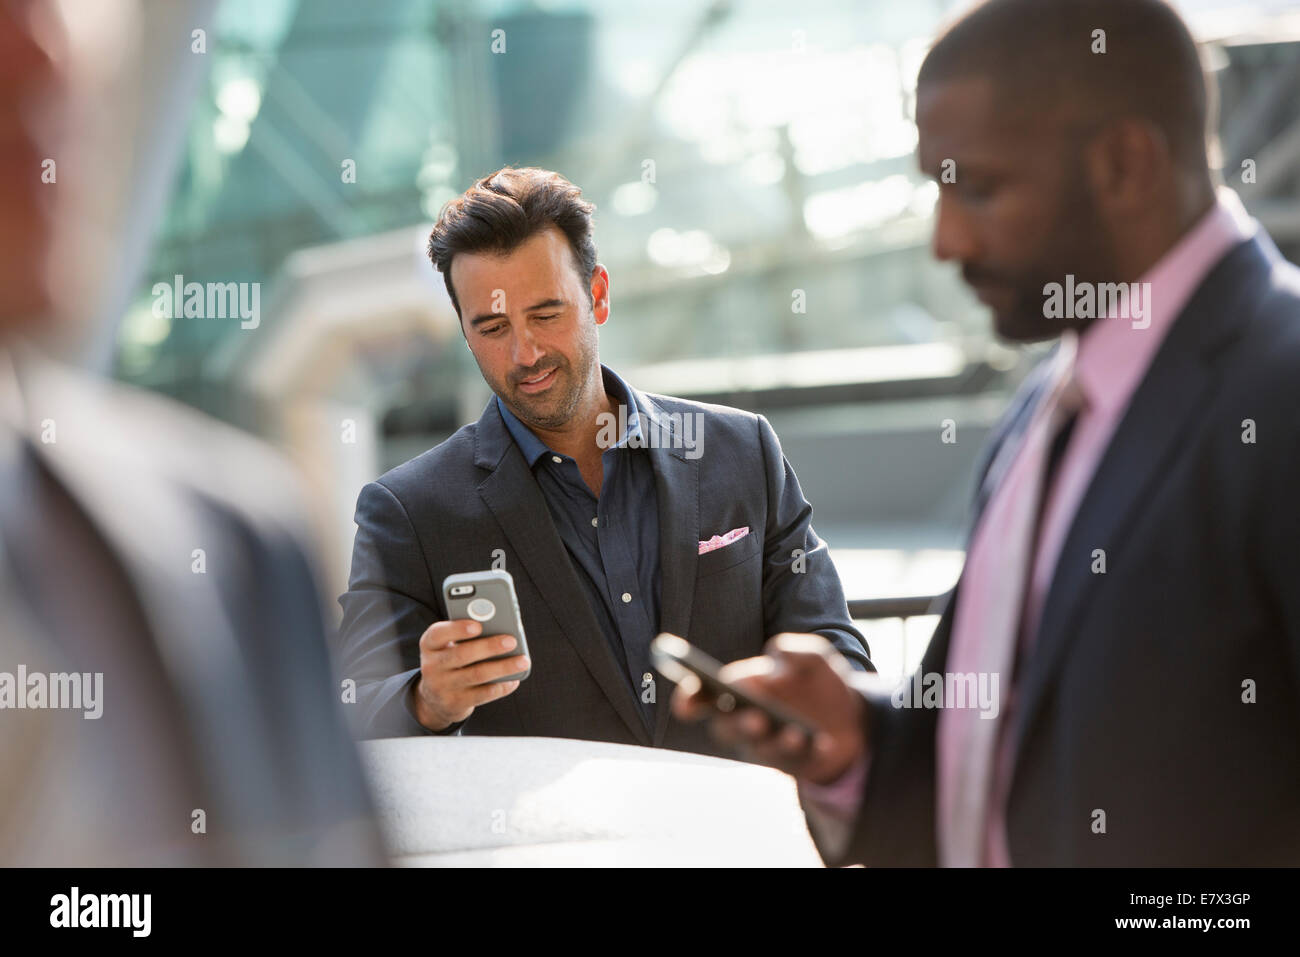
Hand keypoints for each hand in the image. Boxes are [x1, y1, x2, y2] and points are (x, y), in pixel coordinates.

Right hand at [412, 619, 527, 730]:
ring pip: (476, 675)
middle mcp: (432, 666)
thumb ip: (467, 636)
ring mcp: (442, 687)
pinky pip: (482, 695)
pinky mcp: (455, 703)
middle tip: (511, 641)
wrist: (435, 699)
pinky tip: (514, 679)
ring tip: (523, 661)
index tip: (478, 625)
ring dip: (503, 667)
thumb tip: (502, 630)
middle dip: (489, 647)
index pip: (438, 634)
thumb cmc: (451, 662)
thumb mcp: (448, 646)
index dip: (457, 629)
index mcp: (430, 645)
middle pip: (462, 654)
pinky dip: (501, 686)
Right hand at [670, 632, 867, 784]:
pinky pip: (797, 761)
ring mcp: (767, 745)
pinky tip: (823, 743)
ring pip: (760, 749)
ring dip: (774, 742)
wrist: (851, 713)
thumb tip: (777, 654)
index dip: (689, 700)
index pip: (702, 698)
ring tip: (793, 733)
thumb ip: (797, 649)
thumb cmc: (818, 681)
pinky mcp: (793, 763)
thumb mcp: (814, 658)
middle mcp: (745, 721)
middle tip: (755, 717)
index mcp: (739, 691)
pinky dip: (810, 751)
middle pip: (726, 728)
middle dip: (737, 725)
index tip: (688, 700)